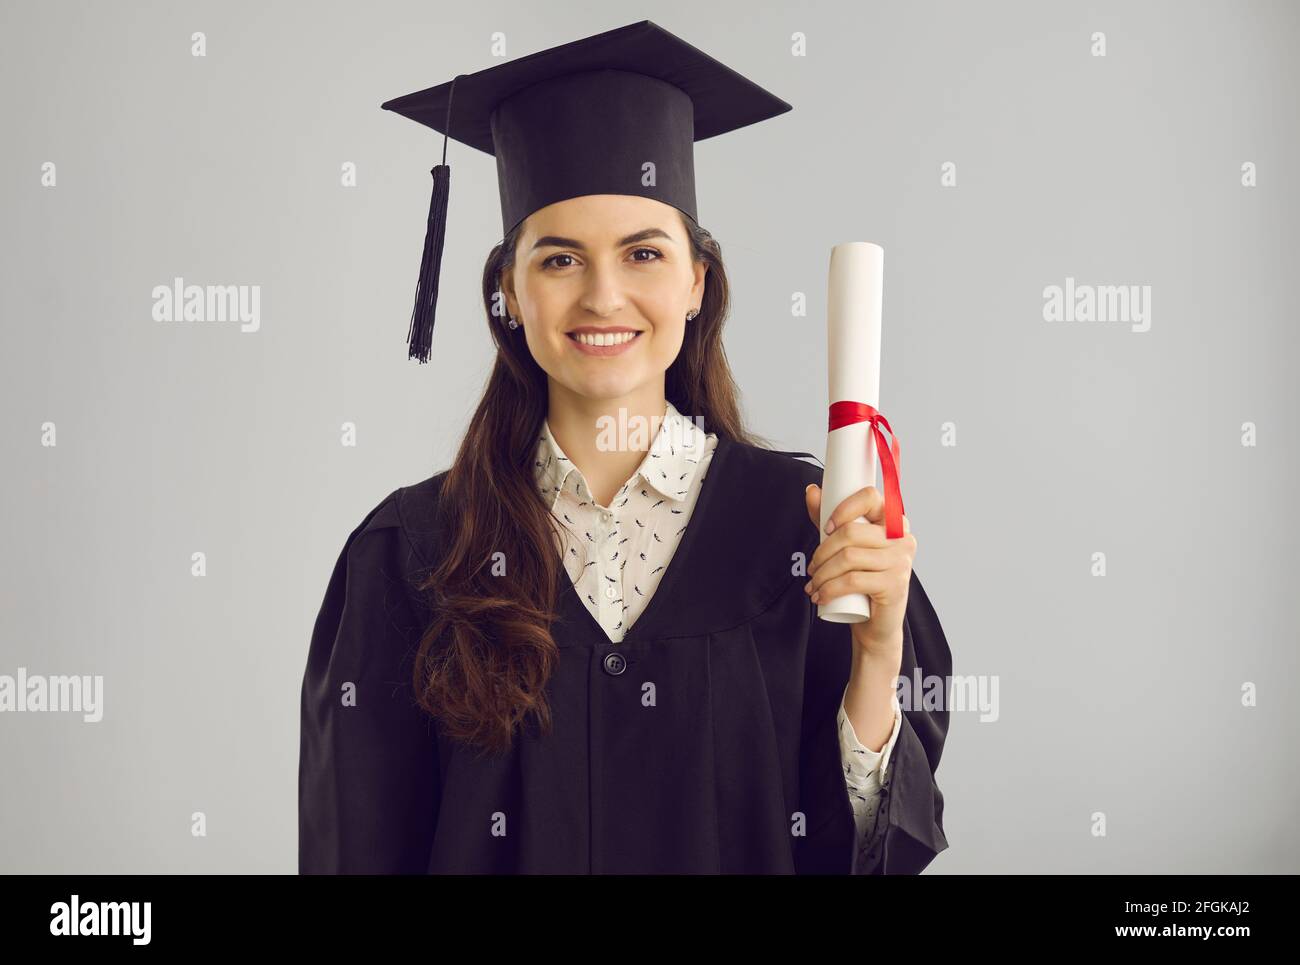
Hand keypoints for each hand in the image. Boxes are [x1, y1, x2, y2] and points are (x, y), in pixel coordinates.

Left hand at [804, 483, 914, 658]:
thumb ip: (828, 517)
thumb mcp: (844, 545)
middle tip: (812, 568)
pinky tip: (820, 596)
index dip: (843, 508)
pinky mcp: (894, 584)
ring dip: (822, 574)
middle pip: (851, 532)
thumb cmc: (862, 578)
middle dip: (822, 551)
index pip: (870, 497)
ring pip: (848, 557)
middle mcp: (902, 537)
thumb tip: (812, 491)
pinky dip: (829, 589)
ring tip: (813, 585)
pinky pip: (852, 580)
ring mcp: (901, 561)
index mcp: (892, 520)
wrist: (876, 621)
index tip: (826, 528)